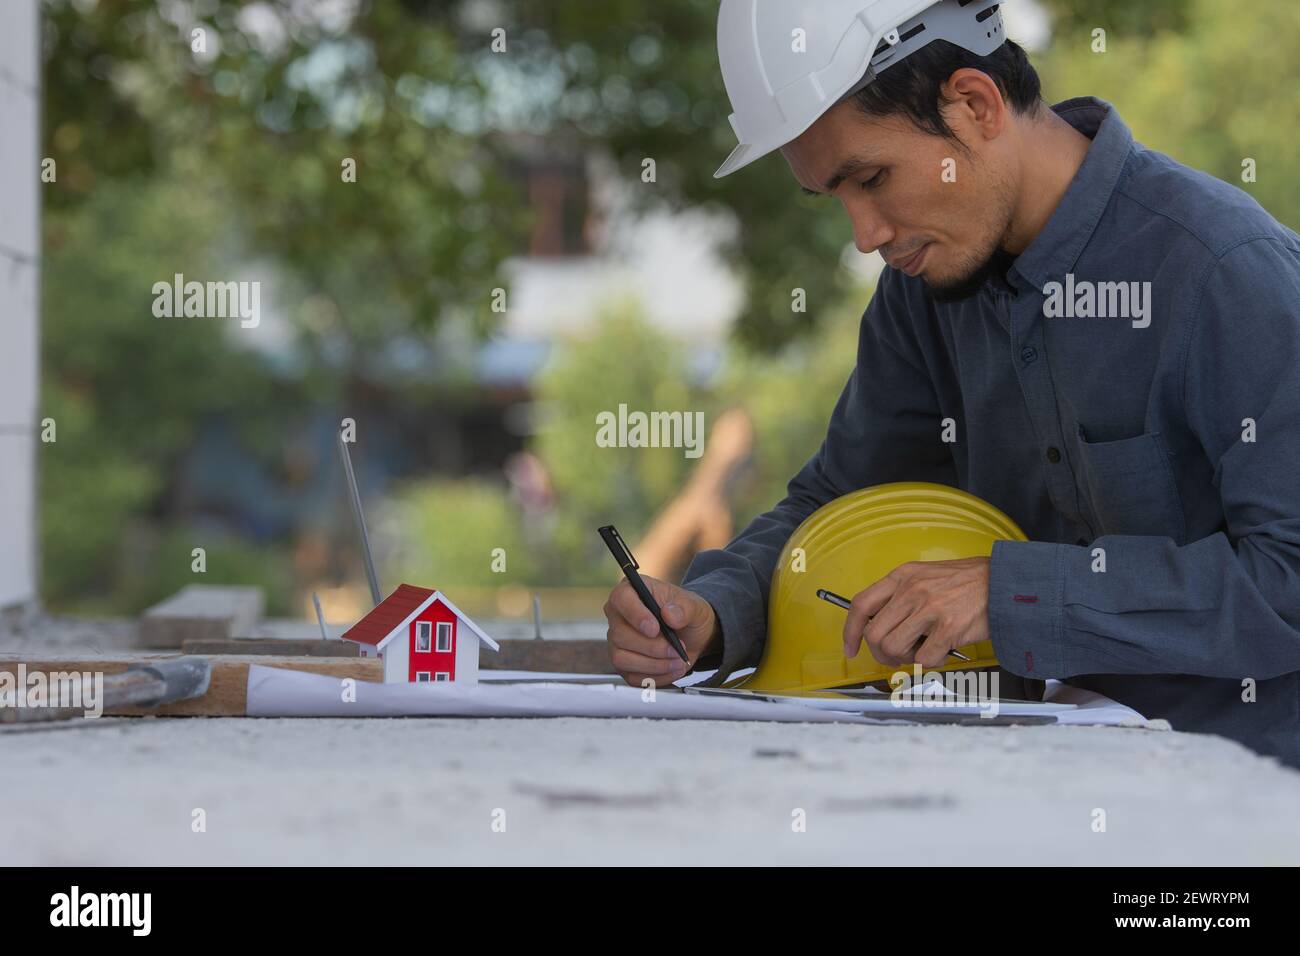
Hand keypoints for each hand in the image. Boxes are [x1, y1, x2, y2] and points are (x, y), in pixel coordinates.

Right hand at [603, 576, 718, 686]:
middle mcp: (618, 616)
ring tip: (678, 660)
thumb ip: (684, 608)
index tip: (655, 629)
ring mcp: (617, 642)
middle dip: (652, 647)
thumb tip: (669, 615)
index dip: (635, 615)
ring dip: (654, 665)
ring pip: (621, 659)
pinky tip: (673, 669)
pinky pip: (631, 676)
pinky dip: (656, 677)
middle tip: (676, 649)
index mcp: (631, 591)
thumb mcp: (694, 606)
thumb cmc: (686, 614)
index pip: (621, 599)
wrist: (691, 634)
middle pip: (620, 635)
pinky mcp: (623, 664)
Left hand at [842, 557, 989, 668]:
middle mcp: (911, 591)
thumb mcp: (925, 575)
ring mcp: (929, 609)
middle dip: (880, 653)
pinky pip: (923, 659)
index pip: (860, 605)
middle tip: (895, 655)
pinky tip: (939, 651)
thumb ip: (900, 595)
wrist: (1003, 582)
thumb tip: (879, 625)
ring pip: (893, 649)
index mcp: (901, 576)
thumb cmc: (965, 582)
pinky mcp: (948, 628)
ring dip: (903, 658)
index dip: (850, 631)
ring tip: (919, 650)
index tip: (851, 648)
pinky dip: (928, 662)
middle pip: (874, 634)